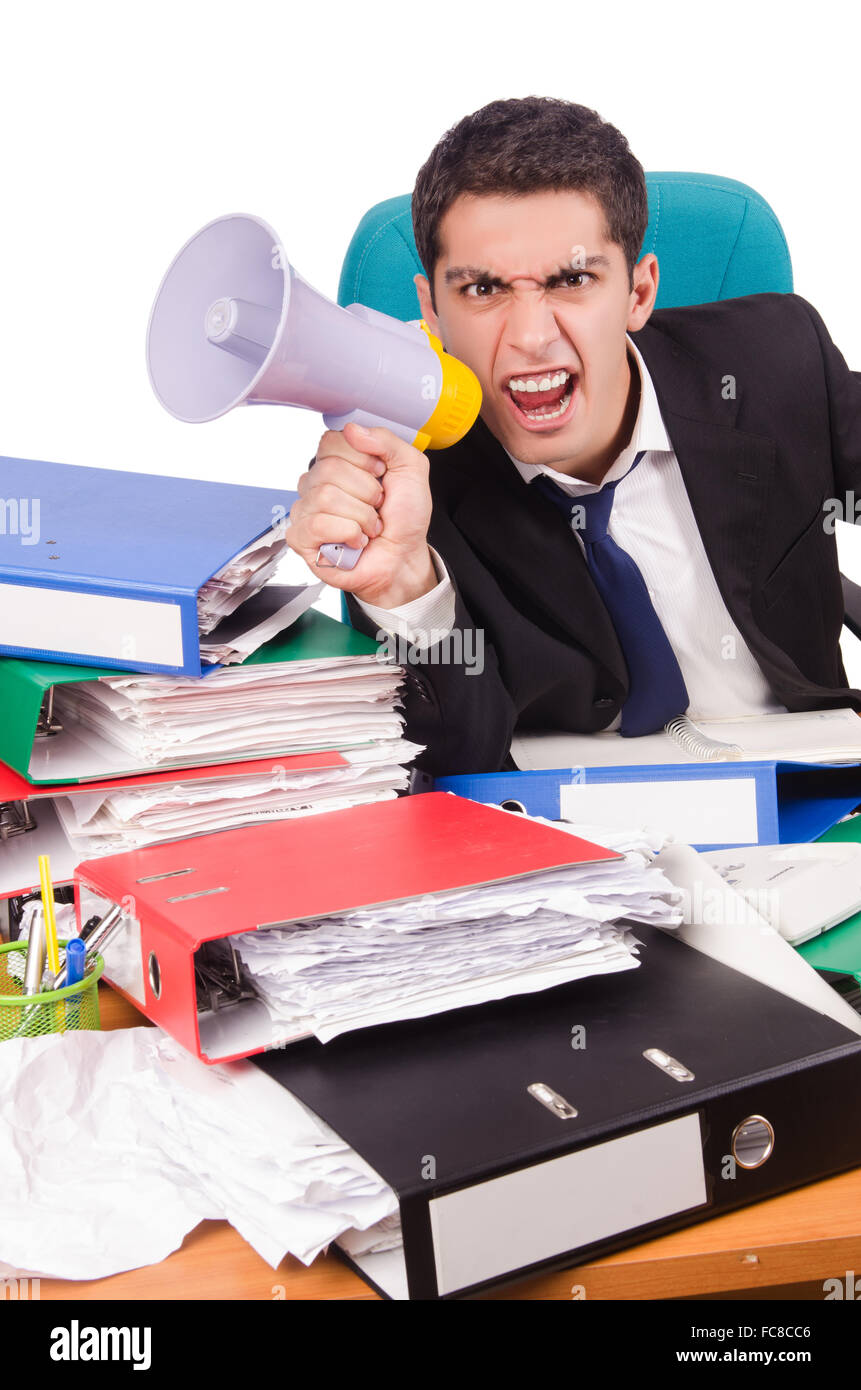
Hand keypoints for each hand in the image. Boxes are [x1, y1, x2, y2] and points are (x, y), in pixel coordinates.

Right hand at [287, 421, 436, 606]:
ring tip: (369, 527)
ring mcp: (307, 509)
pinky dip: (346, 534)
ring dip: (361, 517)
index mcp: (338, 461)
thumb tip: (353, 430)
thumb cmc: (403, 518)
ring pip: (325, 497)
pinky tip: (354, 541)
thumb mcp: (410, 469)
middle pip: (329, 469)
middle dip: (367, 492)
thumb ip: (387, 440)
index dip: (363, 459)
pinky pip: (316, 525)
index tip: (380, 476)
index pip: (332, 441)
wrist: (404, 557)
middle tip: (377, 507)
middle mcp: (318, 482)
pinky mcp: (301, 537)